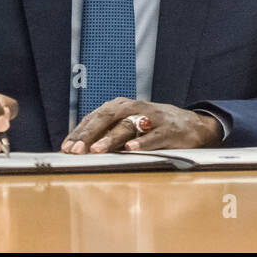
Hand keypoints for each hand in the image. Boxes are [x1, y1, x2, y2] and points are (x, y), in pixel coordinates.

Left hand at [61, 99, 221, 153]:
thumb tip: (77, 150)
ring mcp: (152, 117)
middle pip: (108, 117)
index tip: (66, 148)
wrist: (191, 125)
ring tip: (97, 150)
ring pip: (128, 126)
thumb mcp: (128, 126)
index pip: (95, 117)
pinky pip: (154, 136)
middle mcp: (134, 108)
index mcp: (121, 107)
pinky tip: (131, 149)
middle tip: (76, 150)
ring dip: (111, 138)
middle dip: (90, 134)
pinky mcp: (169, 129)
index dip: (79, 132)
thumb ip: (106, 133)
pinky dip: (143, 142)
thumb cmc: (152, 127)